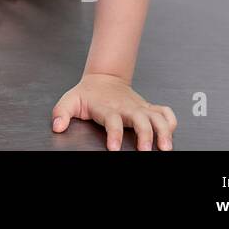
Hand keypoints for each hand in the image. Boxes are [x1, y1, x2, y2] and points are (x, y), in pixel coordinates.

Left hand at [51, 73, 176, 149]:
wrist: (103, 78)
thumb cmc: (87, 94)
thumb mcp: (70, 100)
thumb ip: (61, 112)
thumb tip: (57, 126)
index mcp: (107, 108)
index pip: (112, 120)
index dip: (114, 134)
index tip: (114, 148)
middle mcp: (126, 108)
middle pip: (140, 119)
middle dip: (145, 135)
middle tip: (145, 150)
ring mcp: (139, 107)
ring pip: (157, 117)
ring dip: (163, 130)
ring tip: (166, 147)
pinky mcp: (148, 108)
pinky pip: (165, 112)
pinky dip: (171, 120)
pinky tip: (171, 132)